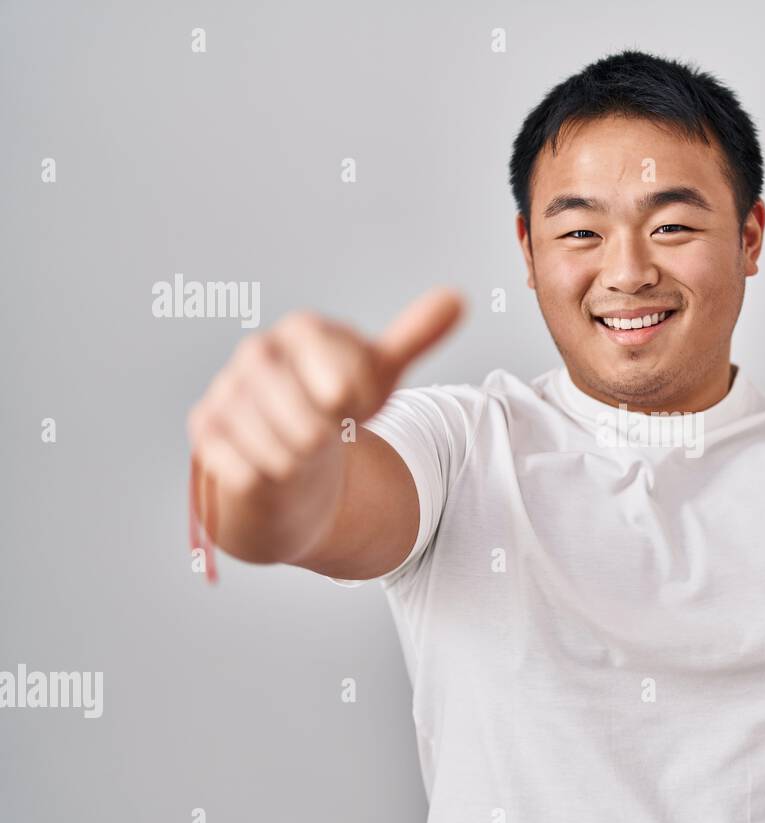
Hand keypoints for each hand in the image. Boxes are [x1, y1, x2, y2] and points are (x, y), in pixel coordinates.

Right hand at [186, 287, 461, 560]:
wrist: (290, 457)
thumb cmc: (338, 408)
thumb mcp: (380, 377)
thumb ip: (414, 338)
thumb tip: (458, 298)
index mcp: (302, 331)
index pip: (345, 377)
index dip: (358, 403)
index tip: (358, 406)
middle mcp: (256, 354)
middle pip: (311, 420)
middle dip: (329, 439)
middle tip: (327, 431)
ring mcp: (226, 392)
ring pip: (283, 451)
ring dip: (302, 462)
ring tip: (302, 449)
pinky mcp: (206, 436)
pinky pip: (251, 474)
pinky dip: (271, 480)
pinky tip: (271, 466)